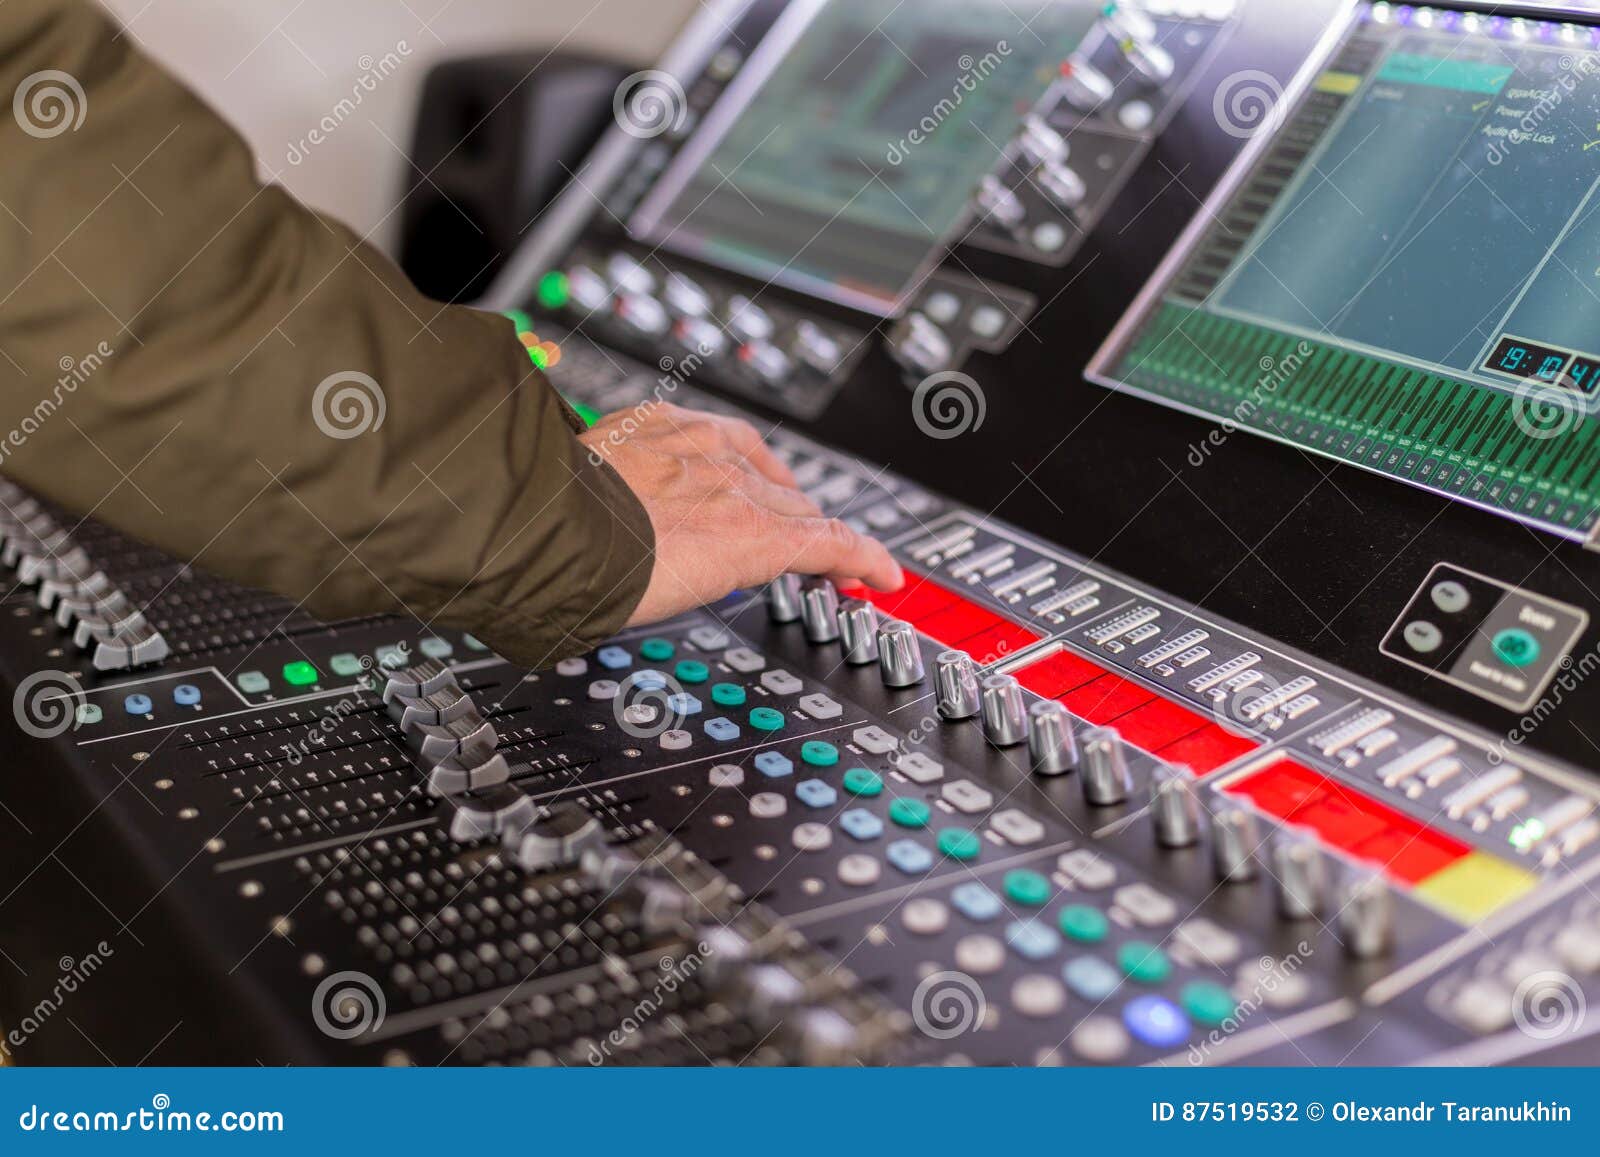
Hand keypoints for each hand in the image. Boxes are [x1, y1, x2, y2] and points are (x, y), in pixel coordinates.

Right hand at [580, 403, 902, 625]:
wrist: (549, 531)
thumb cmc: (541, 517)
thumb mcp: (570, 485)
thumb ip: (592, 491)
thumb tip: (580, 519)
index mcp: (653, 426)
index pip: (719, 444)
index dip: (745, 472)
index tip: (751, 488)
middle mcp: (702, 447)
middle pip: (766, 479)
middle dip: (782, 509)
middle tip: (791, 538)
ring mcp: (734, 488)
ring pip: (797, 510)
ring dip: (818, 537)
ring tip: (843, 561)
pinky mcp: (760, 535)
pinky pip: (831, 543)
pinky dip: (862, 558)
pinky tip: (881, 576)